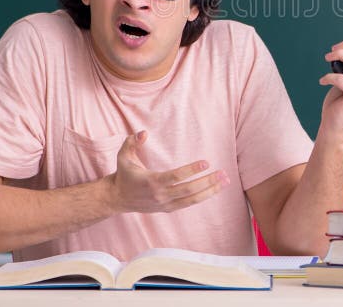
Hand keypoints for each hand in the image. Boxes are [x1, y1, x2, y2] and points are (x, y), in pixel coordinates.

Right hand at [106, 131, 228, 213]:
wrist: (117, 198)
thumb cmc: (123, 174)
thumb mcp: (123, 155)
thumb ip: (132, 142)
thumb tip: (144, 133)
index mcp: (152, 182)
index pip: (176, 177)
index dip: (191, 170)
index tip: (205, 162)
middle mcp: (160, 195)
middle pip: (188, 190)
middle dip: (208, 182)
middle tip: (223, 173)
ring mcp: (165, 204)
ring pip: (192, 200)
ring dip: (210, 191)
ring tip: (225, 181)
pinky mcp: (168, 209)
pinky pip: (188, 204)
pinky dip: (202, 197)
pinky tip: (214, 189)